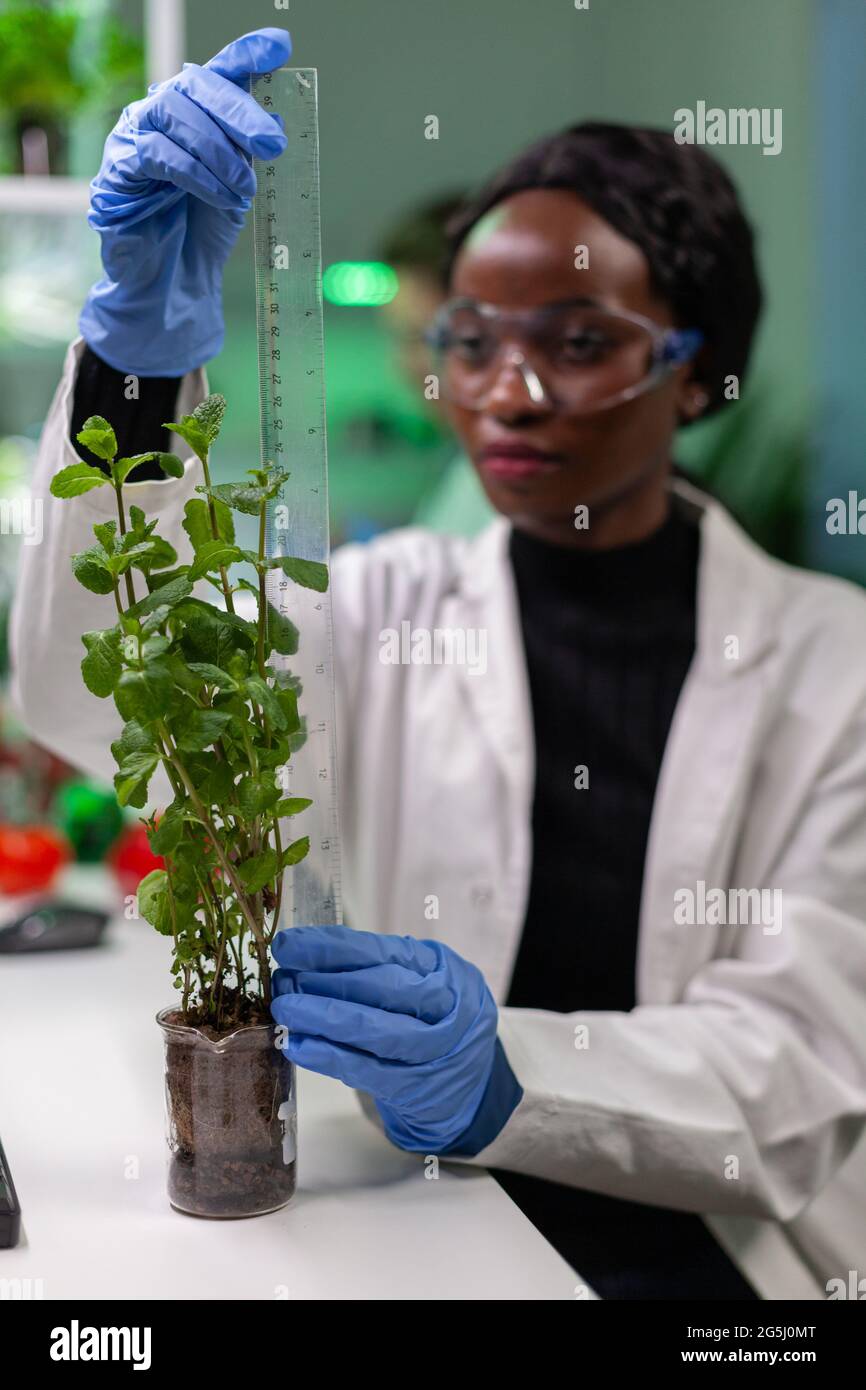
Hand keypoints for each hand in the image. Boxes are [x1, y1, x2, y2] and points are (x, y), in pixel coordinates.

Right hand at [79, 28, 290, 376]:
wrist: (172, 282)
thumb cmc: (203, 229)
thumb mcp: (237, 184)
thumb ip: (246, 152)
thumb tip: (274, 124)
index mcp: (191, 112)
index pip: (218, 72)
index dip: (246, 54)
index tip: (280, 45)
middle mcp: (159, 114)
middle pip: (194, 86)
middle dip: (238, 111)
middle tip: (272, 142)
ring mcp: (133, 137)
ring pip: (172, 114)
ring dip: (217, 151)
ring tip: (244, 188)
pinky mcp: (118, 170)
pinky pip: (155, 155)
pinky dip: (194, 174)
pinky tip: (219, 196)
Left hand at [270, 925, 522, 1153]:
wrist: (470, 1086)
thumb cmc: (432, 1021)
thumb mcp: (419, 983)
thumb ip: (373, 970)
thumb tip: (302, 962)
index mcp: (441, 967)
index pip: (380, 952)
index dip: (330, 948)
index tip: (288, 945)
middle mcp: (445, 1003)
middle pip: (379, 987)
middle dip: (323, 981)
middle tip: (281, 980)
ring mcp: (435, 1048)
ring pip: (373, 1029)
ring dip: (322, 1018)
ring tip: (285, 1009)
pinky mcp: (417, 1086)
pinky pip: (367, 1070)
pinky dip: (329, 1057)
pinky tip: (299, 1046)